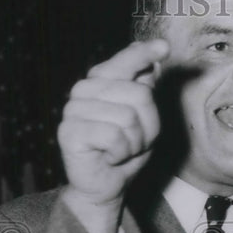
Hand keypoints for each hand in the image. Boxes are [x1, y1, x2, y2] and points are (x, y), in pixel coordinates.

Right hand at [58, 39, 168, 206]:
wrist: (104, 185)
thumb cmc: (124, 150)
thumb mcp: (143, 119)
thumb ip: (143, 90)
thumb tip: (153, 62)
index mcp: (100, 82)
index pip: (125, 61)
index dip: (144, 54)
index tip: (164, 47)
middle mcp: (83, 90)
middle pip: (139, 94)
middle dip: (147, 125)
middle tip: (132, 141)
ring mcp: (73, 109)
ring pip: (128, 118)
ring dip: (134, 142)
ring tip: (120, 150)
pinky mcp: (68, 132)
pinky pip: (113, 136)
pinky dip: (120, 152)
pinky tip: (108, 157)